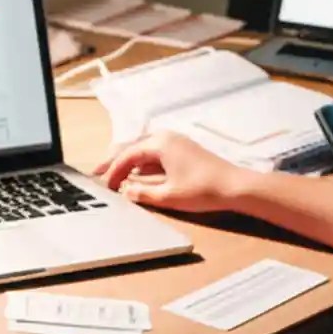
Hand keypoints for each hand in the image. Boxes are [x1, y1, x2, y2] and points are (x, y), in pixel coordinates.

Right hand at [94, 131, 247, 213]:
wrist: (235, 186)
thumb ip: (143, 193)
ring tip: (113, 171)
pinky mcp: (184, 150)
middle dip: (114, 160)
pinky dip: (141, 161)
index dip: (113, 171)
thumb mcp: (168, 196)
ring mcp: (176, 142)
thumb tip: (126, 191)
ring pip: (143, 147)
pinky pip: (155, 151)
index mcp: (159, 144)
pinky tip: (137, 172)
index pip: (127, 156)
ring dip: (127, 159)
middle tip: (96, 172)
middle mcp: (166, 137)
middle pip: (132, 146)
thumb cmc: (202, 190)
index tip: (104, 185)